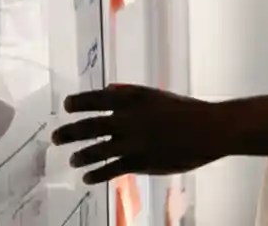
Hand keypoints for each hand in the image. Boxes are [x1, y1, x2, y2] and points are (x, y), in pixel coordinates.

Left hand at [53, 84, 222, 183]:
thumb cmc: (187, 110)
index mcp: (133, 98)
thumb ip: (130, 92)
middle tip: (56, 137)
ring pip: (96, 150)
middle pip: (89, 125)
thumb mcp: (157, 95)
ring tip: (73, 159)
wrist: (210, 129)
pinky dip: (95, 174)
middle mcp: (128, 118)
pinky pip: (110, 169)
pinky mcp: (140, 161)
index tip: (67, 106)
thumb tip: (108, 89)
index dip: (78, 102)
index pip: (97, 98)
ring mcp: (133, 141)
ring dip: (80, 155)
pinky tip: (87, 178)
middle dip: (69, 132)